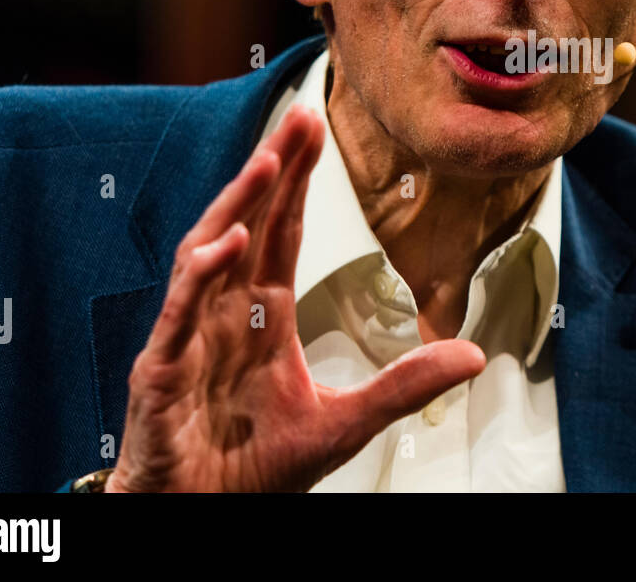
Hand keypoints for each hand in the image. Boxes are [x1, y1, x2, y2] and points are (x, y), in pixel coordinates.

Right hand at [107, 104, 484, 491]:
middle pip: (249, 224)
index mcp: (263, 316)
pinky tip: (229, 242)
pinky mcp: (161, 372)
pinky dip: (200, 278)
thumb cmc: (255, 471)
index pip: (282, 232)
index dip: (297, 181)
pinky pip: (179, 315)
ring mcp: (189, 338)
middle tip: (301, 115)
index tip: (316, 129)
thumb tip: (474, 355)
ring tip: (270, 162)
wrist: (203, 521)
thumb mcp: (345, 423)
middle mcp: (225, 314)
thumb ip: (403, 385)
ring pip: (208, 254)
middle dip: (273, 170)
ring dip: (238, 206)